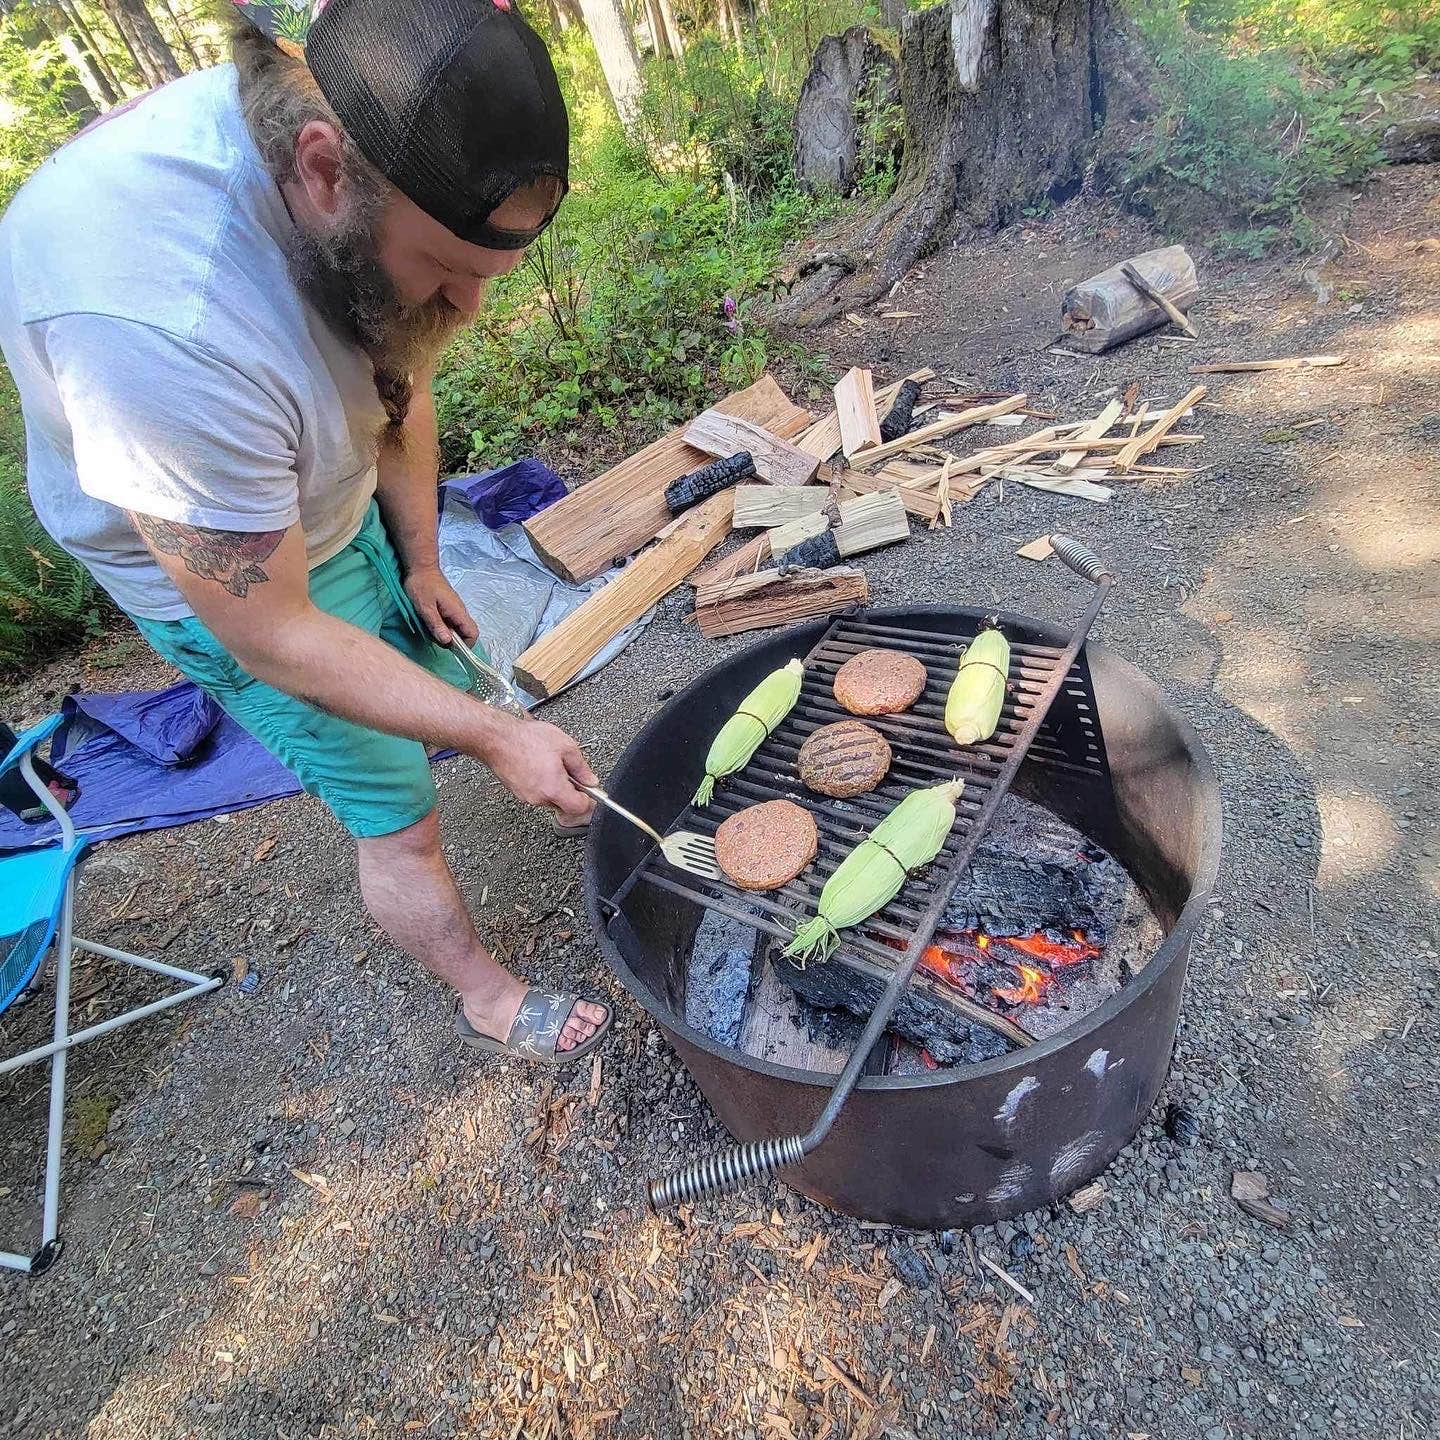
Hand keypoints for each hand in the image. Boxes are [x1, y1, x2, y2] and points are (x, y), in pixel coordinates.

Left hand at [404, 565, 478, 645]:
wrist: (421, 567)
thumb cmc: (422, 585)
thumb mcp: (425, 607)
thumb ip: (436, 624)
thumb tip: (448, 641)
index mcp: (457, 612)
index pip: (472, 633)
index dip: (466, 645)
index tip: (451, 648)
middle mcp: (460, 611)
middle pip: (466, 632)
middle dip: (454, 641)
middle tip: (436, 637)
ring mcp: (455, 609)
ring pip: (457, 628)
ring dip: (447, 634)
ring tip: (430, 629)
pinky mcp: (449, 607)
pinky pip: (451, 622)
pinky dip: (443, 627)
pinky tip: (430, 622)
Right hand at [476, 715, 597, 822]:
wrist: (496, 738)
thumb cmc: (527, 739)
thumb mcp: (565, 746)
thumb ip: (581, 767)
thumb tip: (590, 780)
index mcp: (554, 789)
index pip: (578, 808)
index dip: (587, 798)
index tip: (587, 788)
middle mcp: (539, 798)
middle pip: (563, 804)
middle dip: (569, 789)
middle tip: (567, 769)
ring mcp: (526, 796)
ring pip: (549, 797)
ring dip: (554, 785)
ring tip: (549, 763)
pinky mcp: (517, 792)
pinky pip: (537, 792)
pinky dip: (541, 782)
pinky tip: (538, 765)